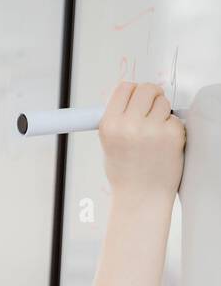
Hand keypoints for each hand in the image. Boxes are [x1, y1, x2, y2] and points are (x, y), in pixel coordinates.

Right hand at [99, 80, 185, 202]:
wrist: (141, 197)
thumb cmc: (126, 172)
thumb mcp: (109, 143)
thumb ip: (119, 117)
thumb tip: (133, 93)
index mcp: (109, 126)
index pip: (124, 88)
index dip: (133, 92)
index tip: (137, 99)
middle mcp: (128, 126)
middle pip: (146, 89)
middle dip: (151, 96)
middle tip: (152, 110)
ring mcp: (152, 130)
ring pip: (163, 102)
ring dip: (162, 113)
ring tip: (155, 134)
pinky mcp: (172, 135)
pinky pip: (175, 119)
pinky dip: (172, 128)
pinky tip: (164, 145)